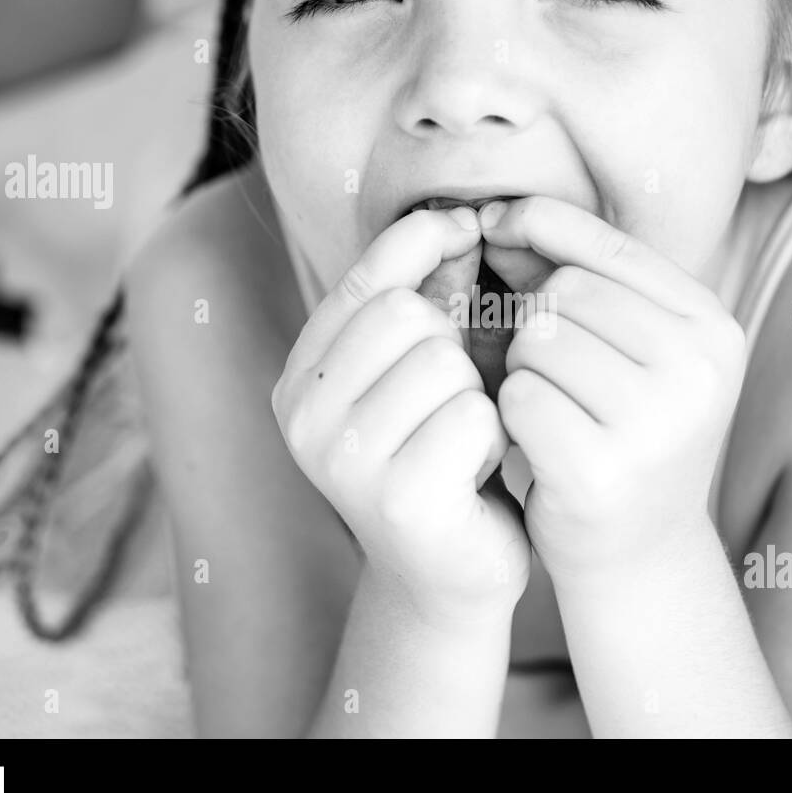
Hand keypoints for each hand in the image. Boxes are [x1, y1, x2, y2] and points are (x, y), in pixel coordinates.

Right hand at [271, 208, 529, 627]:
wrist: (449, 575)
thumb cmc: (442, 456)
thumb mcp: (424, 370)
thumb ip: (428, 298)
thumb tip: (453, 217)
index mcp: (300, 378)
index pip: (362, 278)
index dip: (420, 242)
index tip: (464, 231)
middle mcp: (304, 418)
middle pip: (402, 314)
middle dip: (451, 343)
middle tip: (456, 393)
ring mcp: (344, 463)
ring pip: (442, 361)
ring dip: (474, 393)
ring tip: (463, 437)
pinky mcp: (400, 500)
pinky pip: (473, 415)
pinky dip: (491, 436)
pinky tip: (475, 471)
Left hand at [480, 196, 744, 583]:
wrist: (638, 554)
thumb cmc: (621, 434)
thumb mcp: (626, 351)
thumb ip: (577, 279)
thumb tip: (501, 213)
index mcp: (714, 328)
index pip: (610, 246)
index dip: (545, 226)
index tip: (498, 225)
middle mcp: (698, 370)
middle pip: (568, 292)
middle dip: (535, 321)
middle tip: (548, 370)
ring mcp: (656, 422)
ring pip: (538, 341)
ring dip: (521, 369)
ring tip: (550, 407)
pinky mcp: (602, 469)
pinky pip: (519, 397)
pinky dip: (511, 414)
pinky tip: (535, 442)